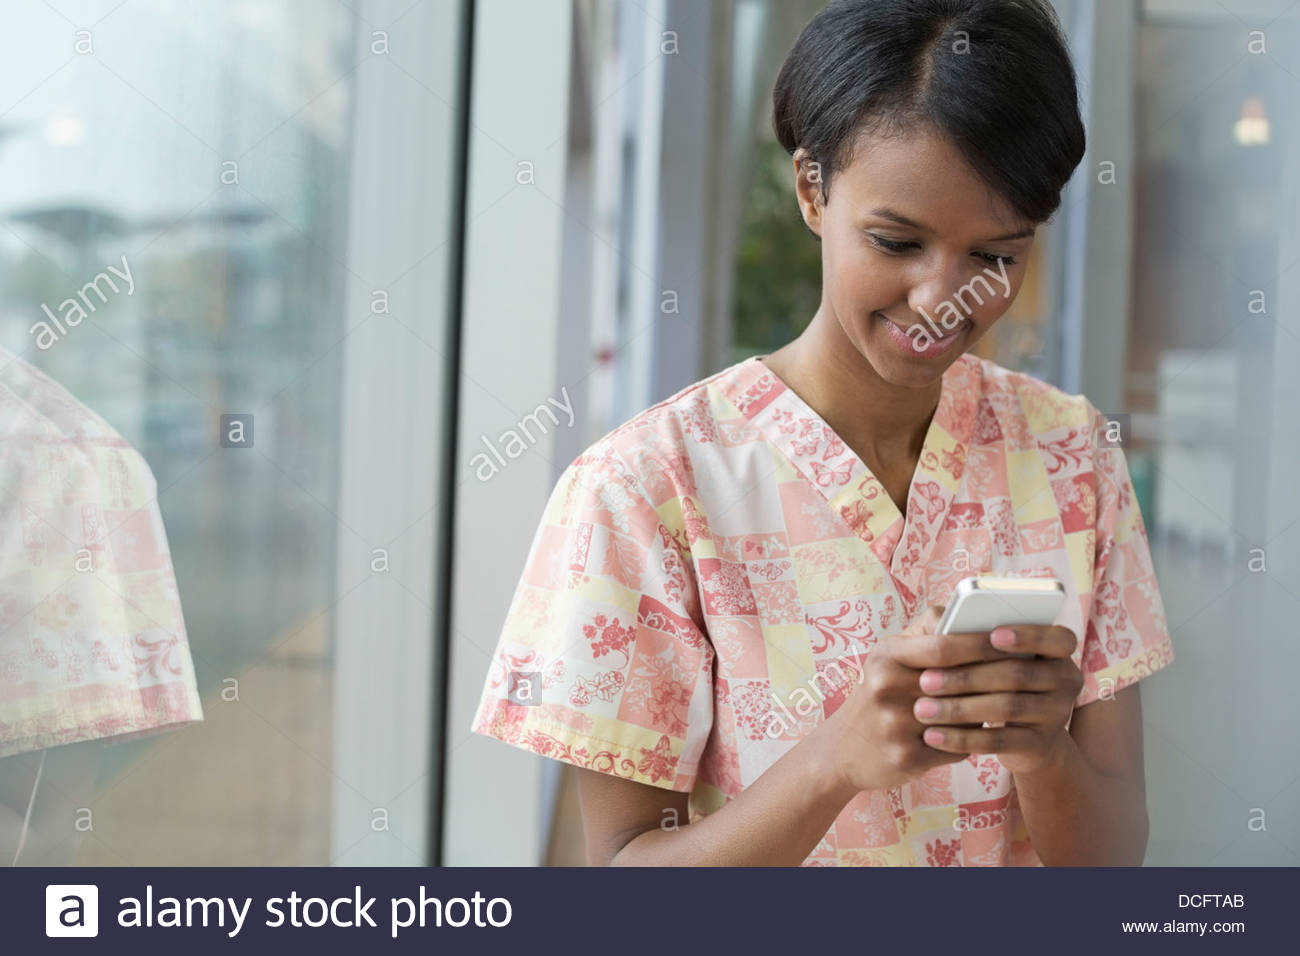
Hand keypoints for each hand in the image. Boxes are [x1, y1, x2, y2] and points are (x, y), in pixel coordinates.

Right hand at [818, 606, 1032, 792]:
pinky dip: (972, 741)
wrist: (842, 749)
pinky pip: (957, 748)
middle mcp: (886, 688)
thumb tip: (973, 619)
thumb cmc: (878, 693)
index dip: (983, 643)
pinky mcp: (905, 758)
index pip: (944, 645)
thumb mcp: (888, 656)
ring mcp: (895, 725)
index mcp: (886, 656)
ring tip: (1008, 702)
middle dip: (997, 676)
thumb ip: (926, 635)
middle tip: (1028, 672)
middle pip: (959, 681)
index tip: (1014, 640)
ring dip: (988, 712)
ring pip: (964, 717)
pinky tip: (978, 735)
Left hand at [911, 623, 1082, 774]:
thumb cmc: (998, 681)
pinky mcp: (1038, 746)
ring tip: (921, 710)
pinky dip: (961, 738)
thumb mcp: (995, 659)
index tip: (993, 635)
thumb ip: (978, 637)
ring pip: (1006, 708)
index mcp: (1058, 650)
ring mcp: (1056, 714)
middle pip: (1017, 674)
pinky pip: (998, 741)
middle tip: (924, 680)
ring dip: (958, 708)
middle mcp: (1065, 680)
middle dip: (966, 676)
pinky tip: (932, 735)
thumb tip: (942, 628)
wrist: (1023, 738)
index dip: (1029, 636)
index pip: (1059, 638)